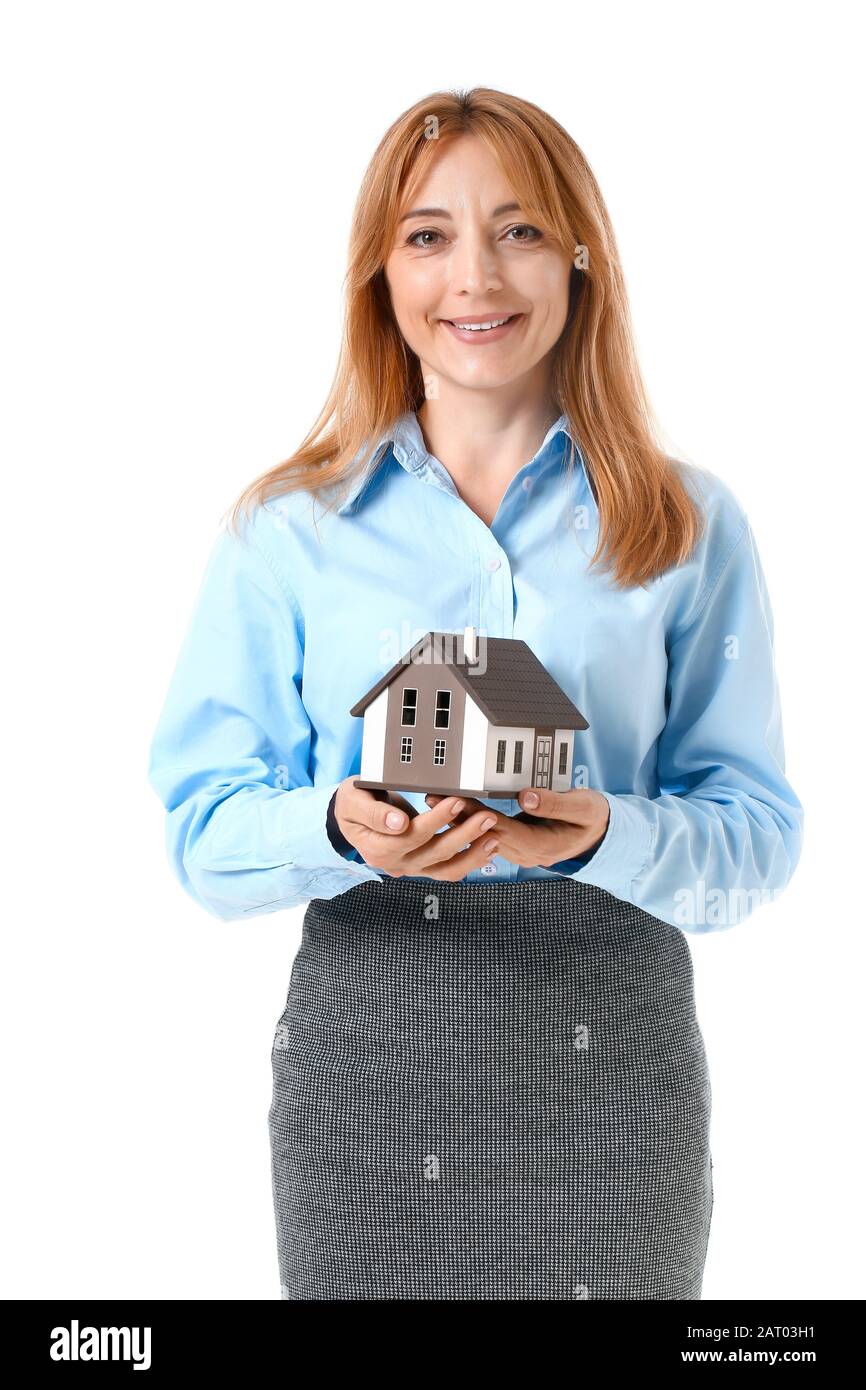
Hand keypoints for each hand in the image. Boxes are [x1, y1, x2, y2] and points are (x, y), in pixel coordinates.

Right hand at [333, 778, 501, 880]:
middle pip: (433, 853)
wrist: (352, 818)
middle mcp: (395, 864)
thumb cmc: (353, 804)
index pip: (410, 836)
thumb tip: (398, 823)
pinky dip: (470, 862)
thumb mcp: (354, 801)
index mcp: (376, 848)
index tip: (455, 802)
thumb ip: (374, 813)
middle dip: (463, 834)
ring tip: (493, 836)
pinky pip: (449, 871)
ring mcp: (411, 868)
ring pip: (446, 868)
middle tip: (486, 815)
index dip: (434, 821)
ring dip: (473, 854)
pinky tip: (487, 849)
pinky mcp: (423, 867)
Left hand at [424, 786, 609, 868]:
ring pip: (483, 836)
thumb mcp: (583, 807)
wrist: (602, 835)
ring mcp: (520, 851)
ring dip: (460, 819)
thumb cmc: (593, 818)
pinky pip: (490, 834)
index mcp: (540, 846)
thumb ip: (555, 803)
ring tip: (435, 801)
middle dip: (458, 816)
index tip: (454, 800)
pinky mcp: (517, 844)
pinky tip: (454, 810)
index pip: (501, 830)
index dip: (476, 816)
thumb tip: (527, 797)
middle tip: (432, 798)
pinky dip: (472, 821)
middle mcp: (526, 853)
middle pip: (485, 834)